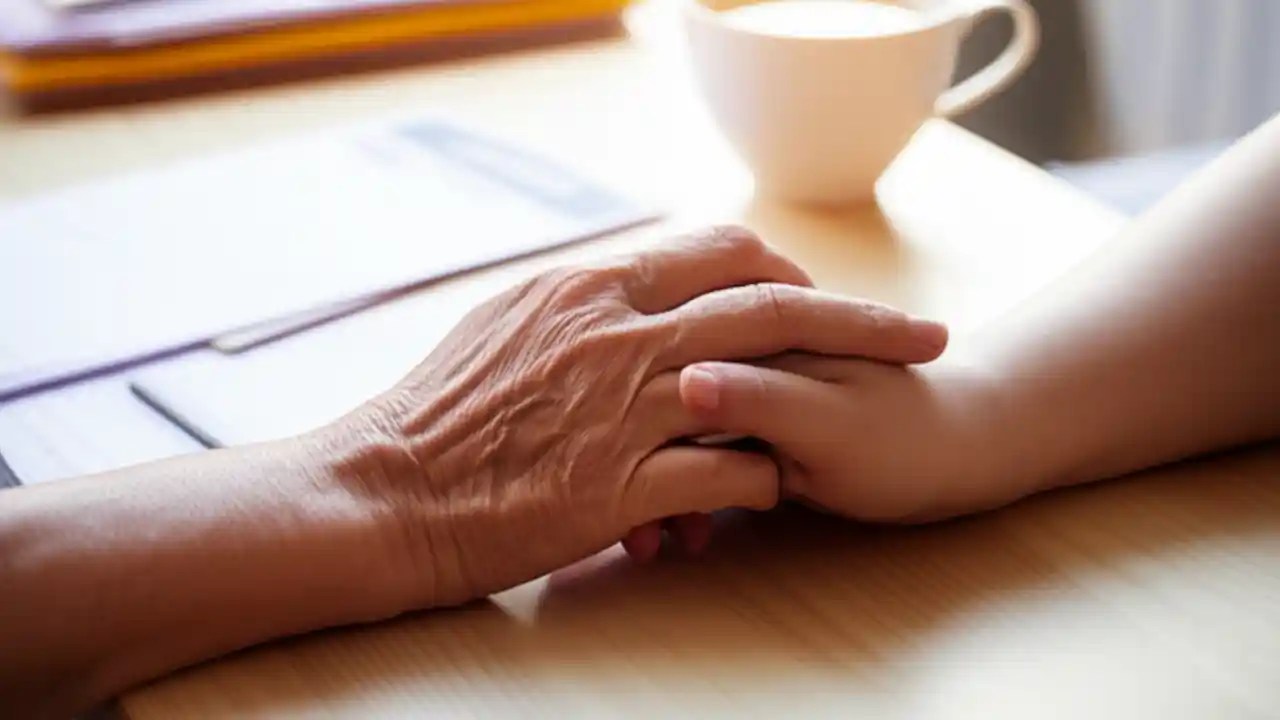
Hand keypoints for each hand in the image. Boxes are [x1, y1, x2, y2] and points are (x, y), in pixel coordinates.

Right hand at [327, 227, 948, 606]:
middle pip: (772, 307)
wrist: (381, 492)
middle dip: (861, 317)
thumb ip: (583, 299)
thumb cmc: (439, 412)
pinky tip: (779, 489)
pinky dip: (766, 480)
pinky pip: (729, 478)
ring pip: (766, 388)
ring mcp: (625, 412)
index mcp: (591, 288)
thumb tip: (632, 283)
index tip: (814, 294)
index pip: (719, 251)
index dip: (783, 269)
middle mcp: (620, 337)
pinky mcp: (621, 490)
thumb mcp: (508, 322)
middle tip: (924, 334)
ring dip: (831, 398)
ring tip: (885, 410)